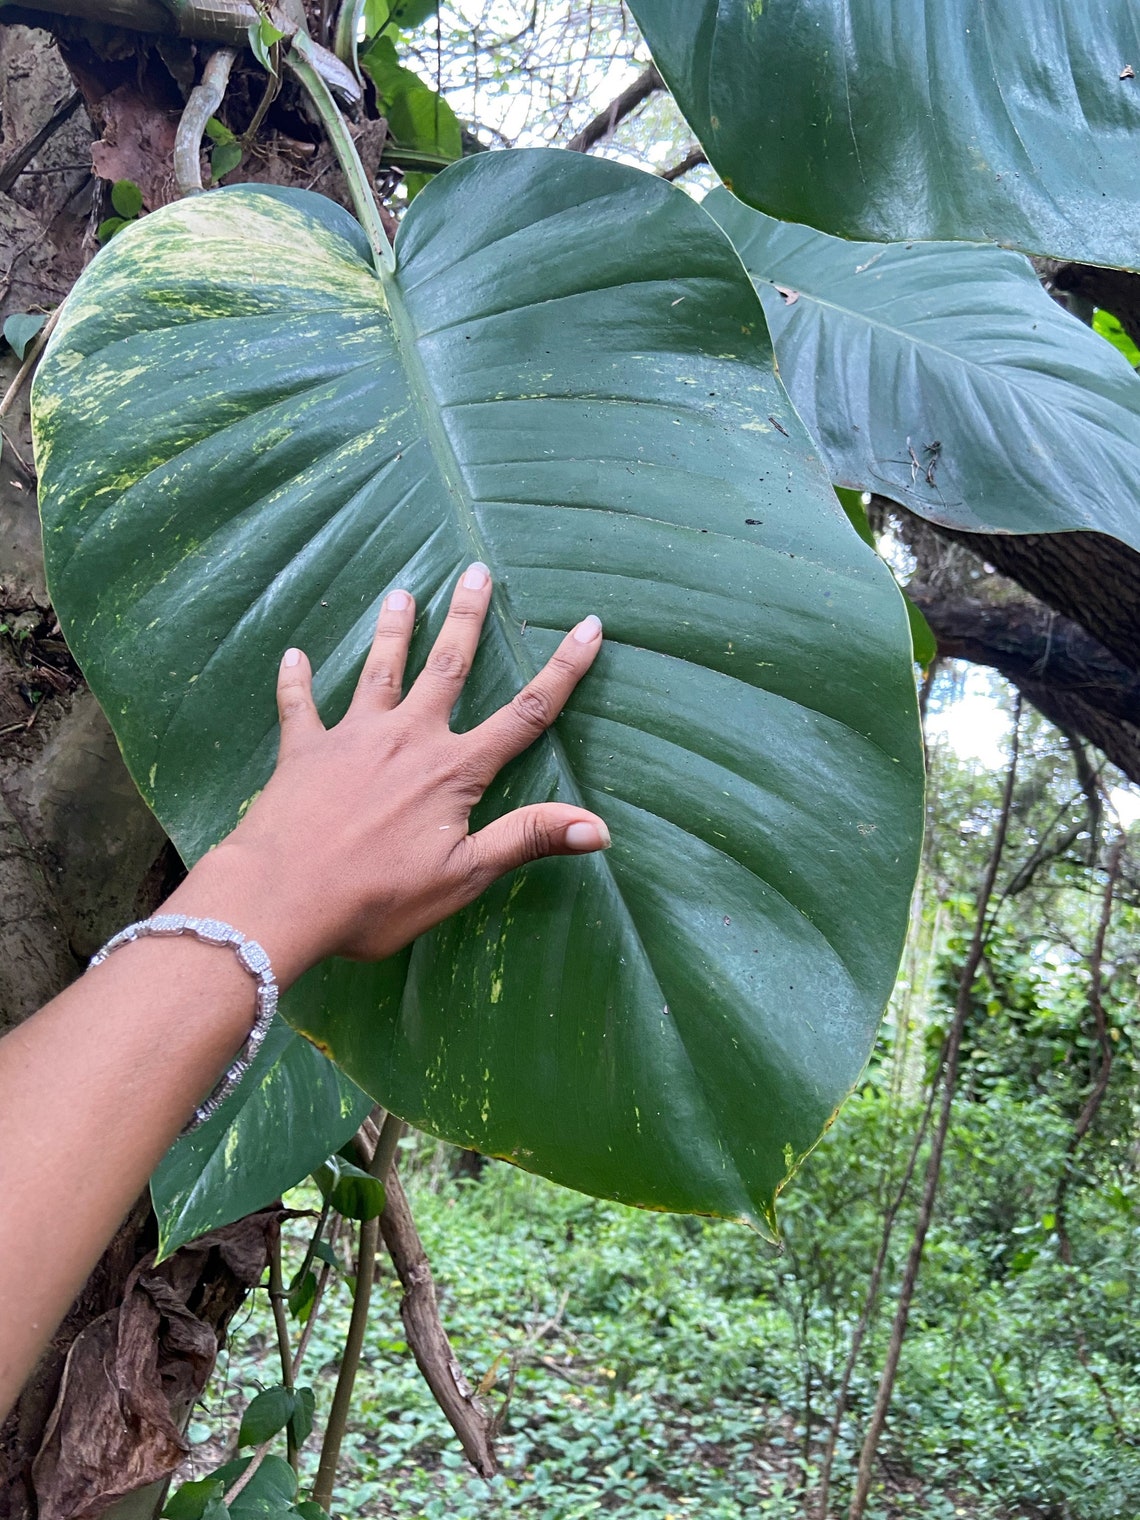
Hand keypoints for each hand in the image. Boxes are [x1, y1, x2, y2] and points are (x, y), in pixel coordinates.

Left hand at [167, 562, 608, 985]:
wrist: (281, 898)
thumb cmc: (376, 897)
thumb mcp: (465, 876)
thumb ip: (527, 839)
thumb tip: (599, 828)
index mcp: (452, 770)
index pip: (524, 715)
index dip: (562, 670)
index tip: (588, 627)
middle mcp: (407, 738)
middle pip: (446, 668)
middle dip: (466, 618)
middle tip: (476, 571)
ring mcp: (352, 739)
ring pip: (379, 671)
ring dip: (393, 631)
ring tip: (402, 593)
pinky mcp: (303, 752)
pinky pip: (299, 707)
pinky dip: (296, 680)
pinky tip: (293, 656)